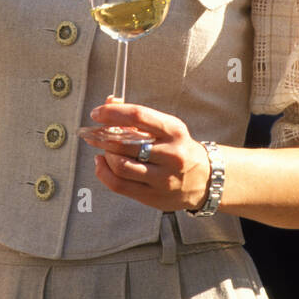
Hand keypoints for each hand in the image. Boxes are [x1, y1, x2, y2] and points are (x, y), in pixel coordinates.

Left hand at [86, 96, 213, 212]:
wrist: (204, 179)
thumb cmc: (179, 148)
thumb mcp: (167, 127)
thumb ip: (138, 116)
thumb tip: (109, 102)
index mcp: (174, 131)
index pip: (138, 116)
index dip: (112, 113)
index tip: (97, 113)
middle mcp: (171, 155)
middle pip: (125, 144)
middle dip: (103, 137)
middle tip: (94, 134)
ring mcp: (162, 178)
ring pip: (120, 166)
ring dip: (105, 155)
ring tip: (104, 150)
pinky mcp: (153, 196)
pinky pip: (119, 185)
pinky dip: (103, 172)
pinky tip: (102, 163)